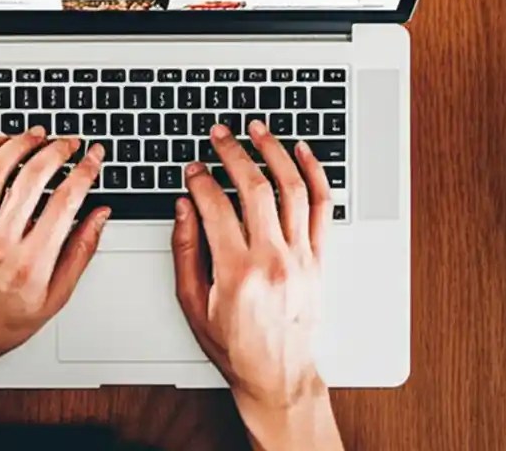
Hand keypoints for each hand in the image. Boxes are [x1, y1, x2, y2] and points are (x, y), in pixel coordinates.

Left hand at [0, 128, 110, 386]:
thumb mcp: (53, 299)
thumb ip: (80, 253)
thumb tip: (99, 216)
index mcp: (31, 263)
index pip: (66, 200)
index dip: (85, 171)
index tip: (94, 157)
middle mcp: (0, 241)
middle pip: (34, 176)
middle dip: (58, 150)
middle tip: (70, 143)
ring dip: (22, 143)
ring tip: (38, 135)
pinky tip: (0, 143)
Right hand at [173, 121, 340, 449]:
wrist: (278, 375)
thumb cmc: (233, 346)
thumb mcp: (193, 304)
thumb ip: (186, 251)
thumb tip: (183, 208)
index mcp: (237, 272)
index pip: (216, 207)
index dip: (200, 180)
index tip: (192, 169)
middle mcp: (273, 260)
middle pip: (255, 189)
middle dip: (234, 154)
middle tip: (220, 134)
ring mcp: (301, 257)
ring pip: (292, 189)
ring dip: (274, 153)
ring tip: (258, 131)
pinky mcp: (319, 258)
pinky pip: (321, 207)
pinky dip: (314, 174)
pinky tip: (302, 153)